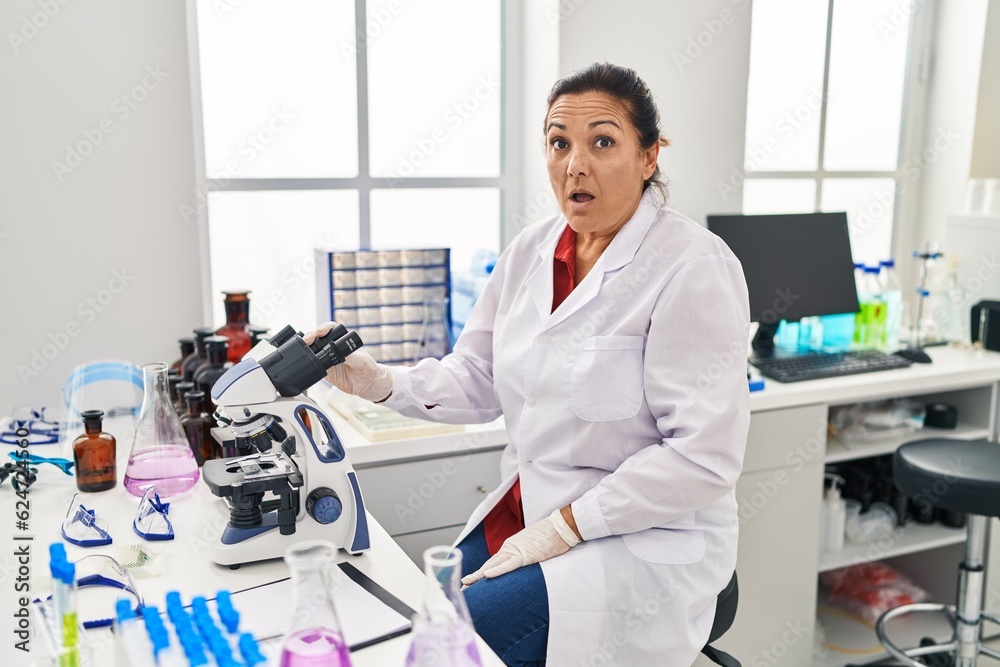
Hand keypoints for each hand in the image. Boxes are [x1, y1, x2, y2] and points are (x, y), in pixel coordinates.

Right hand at [304, 322, 393, 402]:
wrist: (367, 383)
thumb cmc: (367, 365)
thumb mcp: (359, 358)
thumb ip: (348, 355)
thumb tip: (337, 352)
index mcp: (342, 339)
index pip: (330, 329)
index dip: (323, 328)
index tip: (320, 332)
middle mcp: (332, 346)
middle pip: (317, 337)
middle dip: (310, 336)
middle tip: (308, 340)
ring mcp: (326, 357)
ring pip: (313, 349)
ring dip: (306, 348)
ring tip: (304, 349)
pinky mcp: (323, 369)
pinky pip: (313, 364)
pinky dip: (308, 362)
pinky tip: (306, 361)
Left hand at [461, 509, 580, 585]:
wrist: (560, 527)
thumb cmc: (550, 537)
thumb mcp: (533, 548)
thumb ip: (524, 557)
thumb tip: (522, 567)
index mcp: (511, 547)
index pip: (493, 563)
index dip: (481, 573)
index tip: (471, 582)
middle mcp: (509, 548)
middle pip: (488, 565)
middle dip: (474, 577)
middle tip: (462, 587)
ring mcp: (516, 551)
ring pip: (493, 565)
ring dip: (478, 576)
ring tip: (466, 585)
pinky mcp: (525, 555)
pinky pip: (508, 565)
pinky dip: (496, 570)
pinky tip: (485, 575)